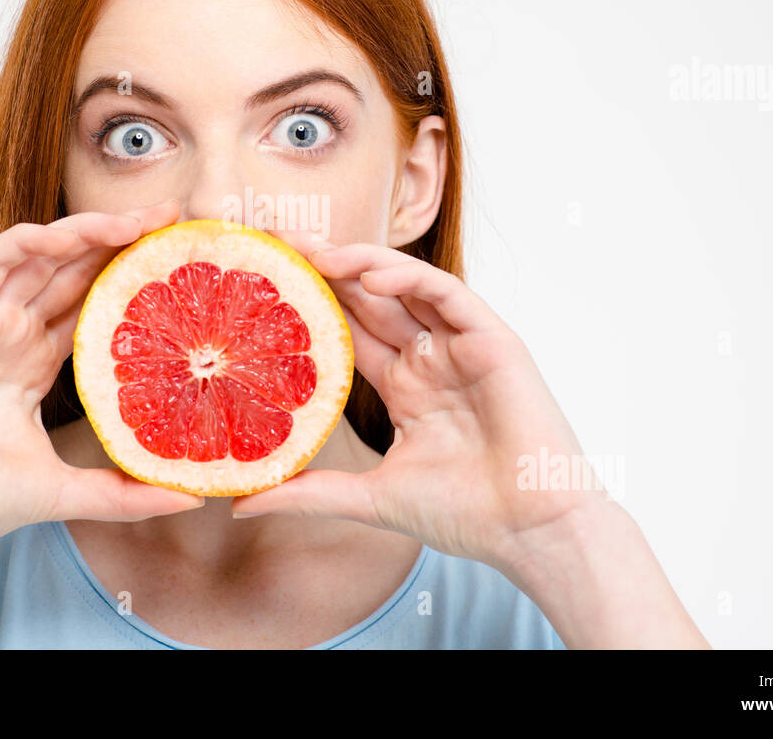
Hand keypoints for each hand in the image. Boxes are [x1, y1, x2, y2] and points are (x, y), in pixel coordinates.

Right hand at [0, 199, 203, 558]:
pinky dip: (36, 239)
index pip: (93, 306)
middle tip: (175, 217)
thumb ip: (123, 492)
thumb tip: (188, 499)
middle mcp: (13, 334)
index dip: (133, 281)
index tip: (182, 267)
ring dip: (90, 230)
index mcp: (35, 363)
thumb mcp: (65, 491)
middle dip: (124, 241)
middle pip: (77, 271)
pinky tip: (78, 234)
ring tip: (142, 218)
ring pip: (44, 256)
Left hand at [230, 234, 609, 571]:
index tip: (265, 280)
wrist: (531, 532)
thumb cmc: (466, 515)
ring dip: (360, 262)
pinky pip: (447, 294)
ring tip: (314, 251)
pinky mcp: (492, 341)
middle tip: (277, 240)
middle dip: (326, 266)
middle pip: (369, 297)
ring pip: (405, 285)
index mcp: (405, 385)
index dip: (311, 301)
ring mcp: (460, 346)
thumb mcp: (371, 498)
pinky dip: (410, 279)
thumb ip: (310, 493)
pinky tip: (370, 276)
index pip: (349, 328)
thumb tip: (242, 504)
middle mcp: (429, 358)